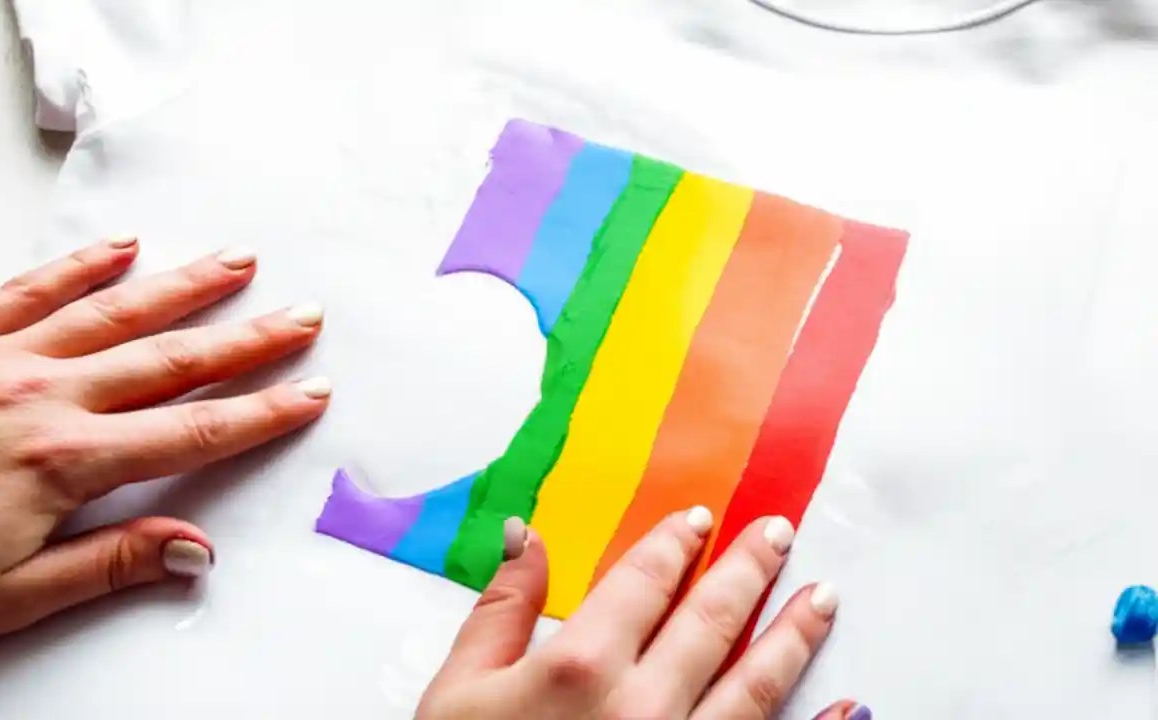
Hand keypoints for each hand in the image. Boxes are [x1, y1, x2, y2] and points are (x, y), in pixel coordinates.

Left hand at [0, 238, 328, 650]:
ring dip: (183, 285)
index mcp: (65, 463)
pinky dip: (77, 266)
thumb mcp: (11, 598)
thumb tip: (196, 550)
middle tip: (301, 315)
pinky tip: (119, 248)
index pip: (192, 432)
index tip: (309, 392)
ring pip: (112, 312)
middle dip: (247, 338)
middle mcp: (42, 397)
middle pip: (170, 361)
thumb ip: (112, 564)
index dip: (261, 412)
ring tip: (236, 261)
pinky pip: (27, 290)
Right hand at [417, 511, 867, 719]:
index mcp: (579, 668)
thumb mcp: (459, 692)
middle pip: (710, 621)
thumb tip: (526, 536)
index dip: (673, 545)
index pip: (642, 583)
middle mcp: (643, 706)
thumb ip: (499, 610)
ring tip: (824, 597)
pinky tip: (847, 707)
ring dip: (794, 635)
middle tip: (778, 532)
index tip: (699, 519)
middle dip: (748, 570)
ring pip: (756, 684)